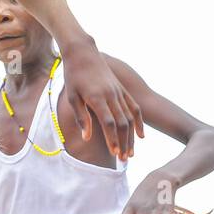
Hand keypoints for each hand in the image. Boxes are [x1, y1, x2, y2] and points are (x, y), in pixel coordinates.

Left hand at [61, 42, 143, 160]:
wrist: (83, 53)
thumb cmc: (73, 76)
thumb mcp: (72, 97)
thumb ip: (82, 117)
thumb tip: (87, 137)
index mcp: (97, 98)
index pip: (108, 123)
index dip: (112, 139)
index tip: (114, 153)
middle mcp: (111, 95)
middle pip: (122, 123)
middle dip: (124, 143)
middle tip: (124, 160)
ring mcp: (119, 92)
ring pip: (130, 118)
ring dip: (131, 137)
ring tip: (131, 153)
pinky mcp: (122, 90)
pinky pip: (134, 108)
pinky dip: (139, 122)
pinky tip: (141, 136)